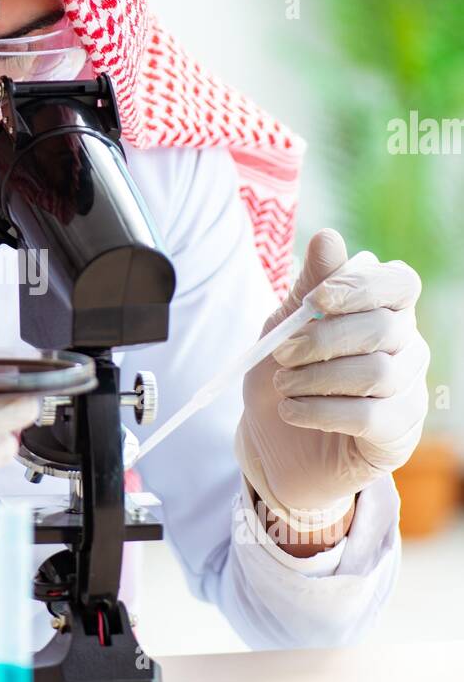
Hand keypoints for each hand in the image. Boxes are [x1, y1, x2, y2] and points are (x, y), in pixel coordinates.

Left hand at [235, 229, 429, 526]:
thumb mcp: (283, 327)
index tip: (316, 300)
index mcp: (383, 310)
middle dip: (323, 339)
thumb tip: (328, 236)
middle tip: (281, 353)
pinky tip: (291, 411)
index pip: (400, 282)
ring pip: (376, 373)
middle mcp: (406, 347)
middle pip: (383, 327)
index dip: (362, 286)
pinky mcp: (398, 433)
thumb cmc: (284, 377)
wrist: (272, 445)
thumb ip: (309, 285)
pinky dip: (321, 411)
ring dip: (317, 378)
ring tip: (283, 385)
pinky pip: (371, 416)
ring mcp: (408, 391)